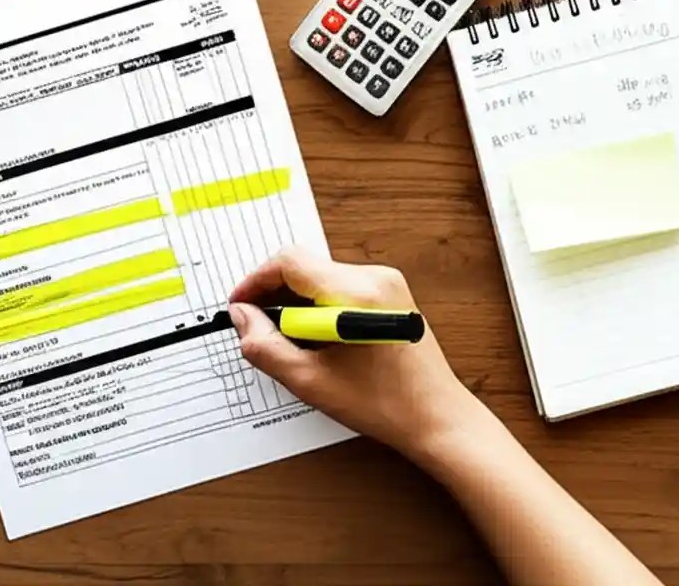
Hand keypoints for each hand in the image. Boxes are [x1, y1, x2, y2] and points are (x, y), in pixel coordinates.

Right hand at [228, 246, 478, 460]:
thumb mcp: (310, 381)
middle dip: (275, 295)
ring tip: (294, 344)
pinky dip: (319, 306)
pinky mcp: (392, 294)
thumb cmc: (384, 404)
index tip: (240, 306)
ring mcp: (387, 283)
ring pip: (321, 277)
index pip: (289, 261)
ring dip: (297, 303)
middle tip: (260, 331)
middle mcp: (375, 278)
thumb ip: (265, 346)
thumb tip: (242, 317)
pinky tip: (318, 341)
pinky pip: (341, 286)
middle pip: (305, 267)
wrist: (437, 417)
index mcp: (356, 293)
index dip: (256, 281)